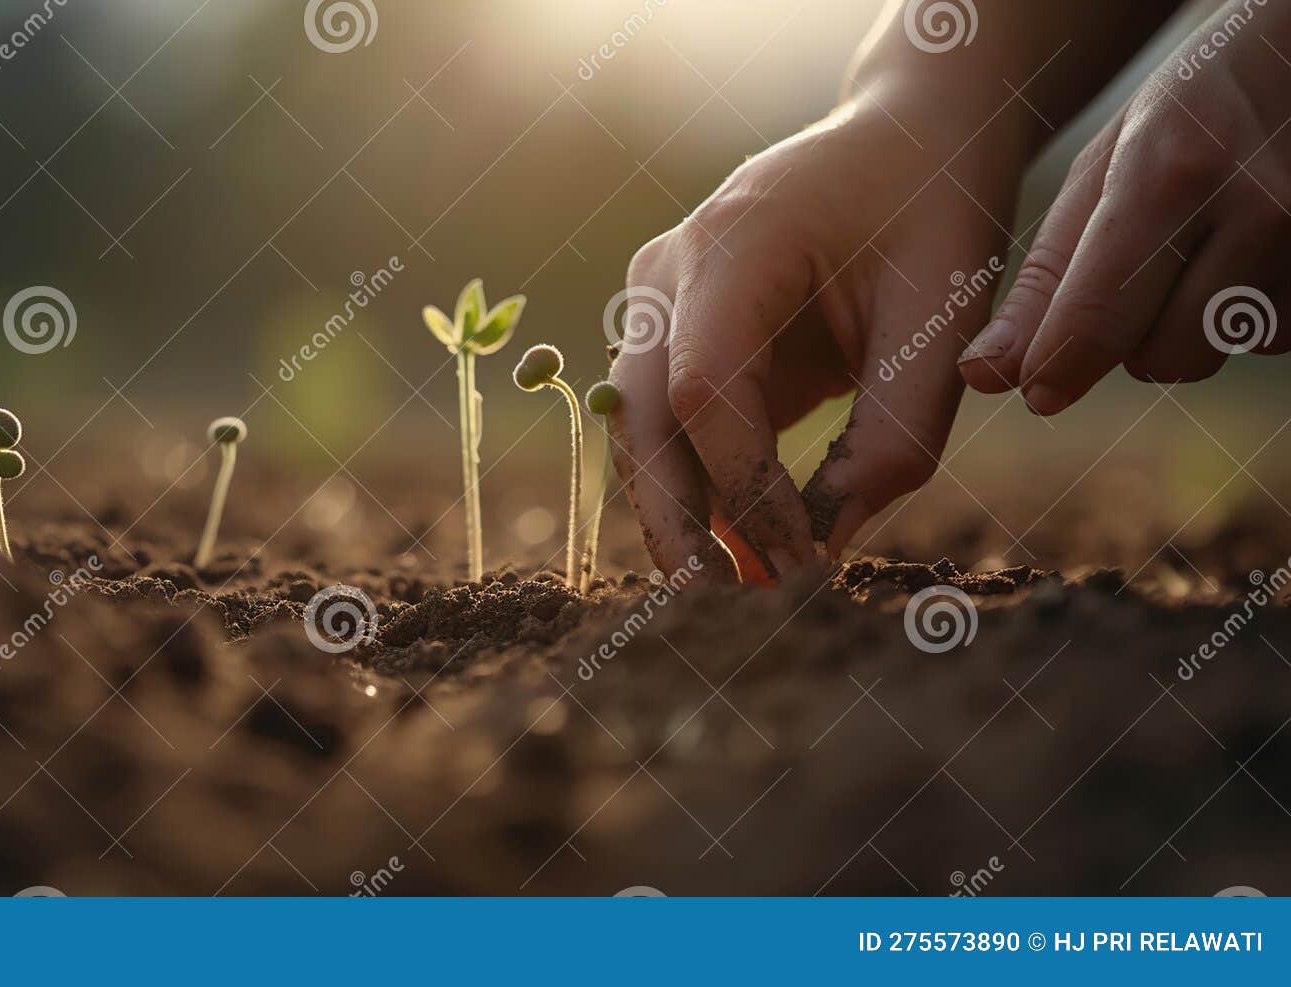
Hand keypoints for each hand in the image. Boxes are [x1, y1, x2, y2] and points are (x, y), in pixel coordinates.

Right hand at [606, 101, 1023, 581]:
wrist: (905, 141)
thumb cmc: (934, 215)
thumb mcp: (944, 321)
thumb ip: (896, 436)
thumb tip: (829, 547)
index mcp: (735, 242)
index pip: (706, 389)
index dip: (745, 491)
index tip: (801, 567)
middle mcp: (670, 269)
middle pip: (641, 415)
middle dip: (678, 522)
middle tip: (724, 612)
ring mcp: (657, 297)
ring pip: (637, 427)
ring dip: (679, 513)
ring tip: (733, 593)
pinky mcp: (669, 328)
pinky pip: (663, 420)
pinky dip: (695, 484)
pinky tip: (736, 546)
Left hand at [959, 2, 1290, 410]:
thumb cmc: (1183, 117)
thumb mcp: (1101, 171)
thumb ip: (1044, 278)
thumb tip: (984, 375)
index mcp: (1169, 174)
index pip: (1099, 318)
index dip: (1058, 370)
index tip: (1038, 390)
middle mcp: (1252, 206)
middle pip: (1161, 357)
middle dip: (1127, 345)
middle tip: (1129, 284)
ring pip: (1215, 354)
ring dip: (1185, 331)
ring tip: (1193, 255)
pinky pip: (1271, 338)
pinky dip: (1242, 317)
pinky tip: (1244, 255)